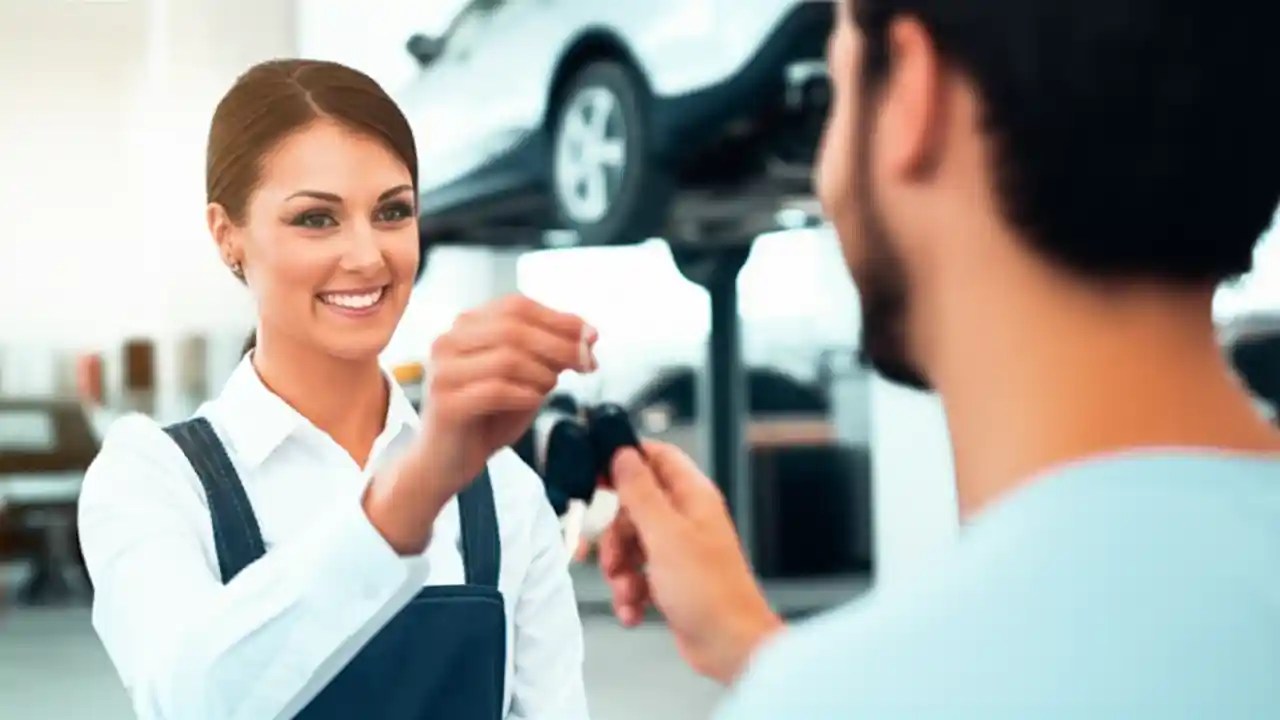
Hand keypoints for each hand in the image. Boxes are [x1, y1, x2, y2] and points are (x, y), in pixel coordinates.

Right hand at [367, 294, 595, 553]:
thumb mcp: (527, 379)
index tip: (592, 336)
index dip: (559, 318)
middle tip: (587, 363)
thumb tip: (587, 335)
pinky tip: (534, 401)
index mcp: (467, 326)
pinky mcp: (445, 403)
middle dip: (559, 343)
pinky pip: (495, 390)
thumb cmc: (489, 417)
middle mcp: (449, 341)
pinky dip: (524, 394)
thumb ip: (550, 354)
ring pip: (506, 357)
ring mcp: (443, 371)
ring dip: (542, 371)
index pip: (517, 305)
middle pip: (514, 327)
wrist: (448, 463)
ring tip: (553, 386)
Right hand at [599, 442, 783, 683]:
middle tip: (615, 559)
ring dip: (620, 571)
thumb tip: (623, 454)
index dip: (626, 461)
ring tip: (629, 592)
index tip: (598, 477)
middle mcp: (687, 519)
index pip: (657, 457)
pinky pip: (638, 575)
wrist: (730, 646)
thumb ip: (641, 492)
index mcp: (692, 496)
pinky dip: (630, 593)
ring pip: (631, 544)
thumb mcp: (665, 534)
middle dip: (616, 536)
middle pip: (634, 507)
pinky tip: (635, 610)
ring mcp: (680, 550)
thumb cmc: (709, 592)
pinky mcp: (672, 579)